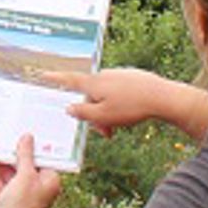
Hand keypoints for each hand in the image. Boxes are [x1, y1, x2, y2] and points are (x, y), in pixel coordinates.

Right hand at [0, 135, 60, 207]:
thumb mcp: (25, 175)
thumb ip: (25, 156)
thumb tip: (28, 139)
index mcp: (50, 182)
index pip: (44, 159)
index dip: (34, 147)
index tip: (25, 135)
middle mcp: (38, 188)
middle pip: (26, 165)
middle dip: (13, 153)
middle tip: (4, 137)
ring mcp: (22, 195)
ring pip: (10, 173)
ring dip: (0, 161)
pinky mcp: (8, 200)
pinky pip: (0, 182)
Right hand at [62, 66, 183, 131]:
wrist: (164, 97)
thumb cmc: (131, 107)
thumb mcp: (102, 116)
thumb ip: (82, 113)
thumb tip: (69, 108)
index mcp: (94, 84)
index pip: (69, 81)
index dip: (55, 80)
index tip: (43, 75)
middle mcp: (104, 75)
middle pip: (91, 95)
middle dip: (94, 114)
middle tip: (106, 132)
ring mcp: (119, 75)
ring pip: (105, 96)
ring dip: (108, 112)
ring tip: (120, 127)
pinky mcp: (132, 78)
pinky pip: (119, 92)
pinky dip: (119, 105)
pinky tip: (131, 114)